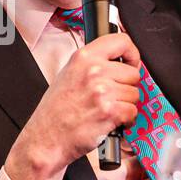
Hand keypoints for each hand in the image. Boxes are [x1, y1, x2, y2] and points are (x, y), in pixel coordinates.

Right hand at [5, 31, 141, 179]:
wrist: (45, 138)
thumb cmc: (55, 111)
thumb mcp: (68, 74)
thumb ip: (93, 64)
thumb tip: (120, 61)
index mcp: (83, 58)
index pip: (121, 42)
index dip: (132, 54)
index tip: (132, 63)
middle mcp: (93, 71)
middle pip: (133, 73)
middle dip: (127, 87)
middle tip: (112, 97)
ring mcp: (102, 91)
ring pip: (135, 94)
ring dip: (126, 105)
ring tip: (108, 110)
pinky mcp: (109, 111)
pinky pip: (133, 111)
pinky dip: (126, 120)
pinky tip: (112, 121)